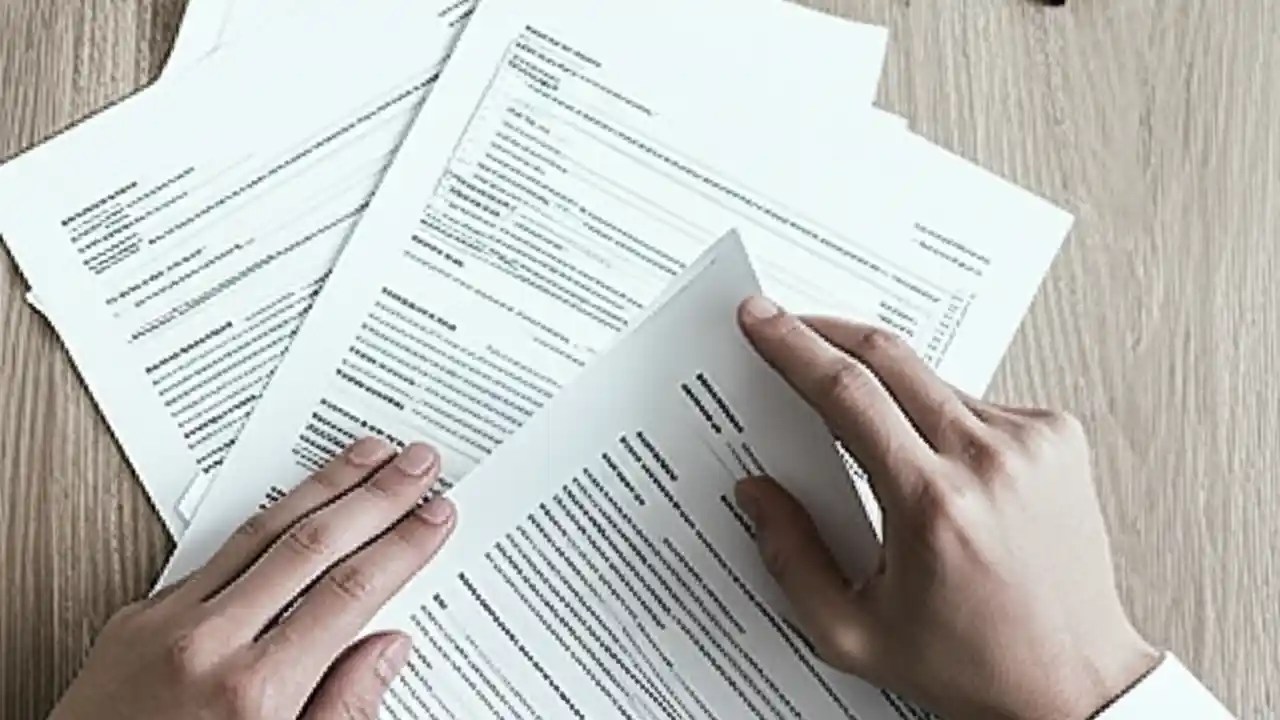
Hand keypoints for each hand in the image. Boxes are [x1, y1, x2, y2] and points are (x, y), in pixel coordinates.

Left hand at [50, 439, 455, 719]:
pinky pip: (211, 556)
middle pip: (314, 545)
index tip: (434, 516)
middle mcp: (209, 646)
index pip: (353, 592)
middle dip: (376, 495)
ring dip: (323, 485)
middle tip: (416, 463)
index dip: (403, 546)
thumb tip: (387, 650)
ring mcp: (166, 625)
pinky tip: (291, 503)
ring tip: (365, 456)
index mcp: (256, 692)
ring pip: (261, 532)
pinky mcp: (135, 619)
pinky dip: (262, 523)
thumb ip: (342, 709)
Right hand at [736, 298, 1159, 719]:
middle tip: (786, 325)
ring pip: (929, 379)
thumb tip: (756, 490)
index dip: (793, 346)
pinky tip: (930, 460)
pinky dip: (936, 414)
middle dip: (825, 333)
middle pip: (888, 356)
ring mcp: (1031, 440)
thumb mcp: (852, 634)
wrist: (1075, 679)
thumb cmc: (970, 663)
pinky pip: (973, 399)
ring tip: (865, 432)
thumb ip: (790, 558)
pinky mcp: (1058, 434)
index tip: (761, 319)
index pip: (847, 394)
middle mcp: (988, 459)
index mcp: (932, 504)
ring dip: (884, 386)